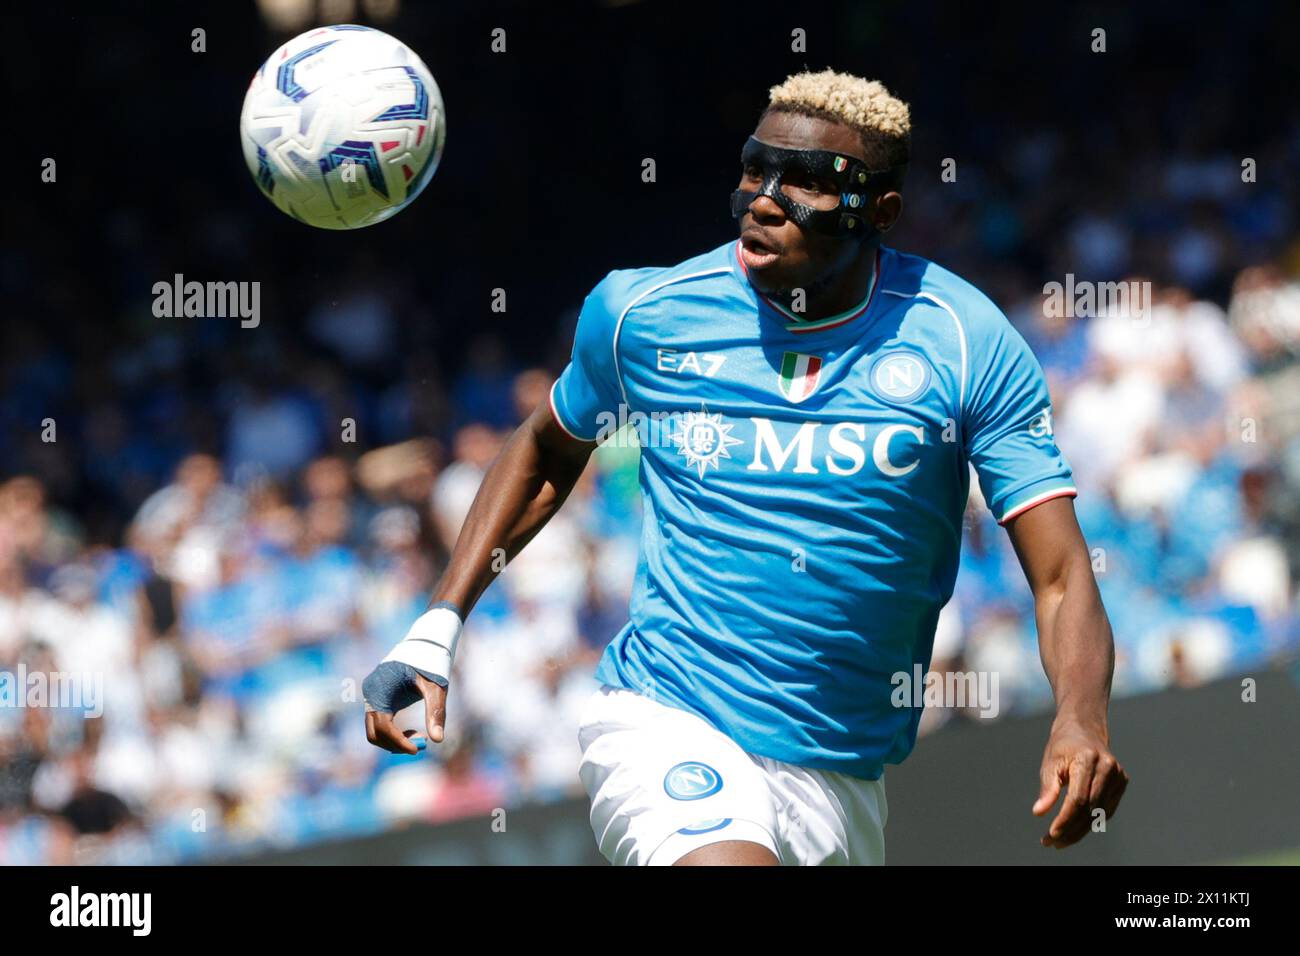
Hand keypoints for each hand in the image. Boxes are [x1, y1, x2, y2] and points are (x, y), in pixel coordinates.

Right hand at [363, 663, 447, 754]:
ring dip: (394, 740)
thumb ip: (436, 712)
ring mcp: (372, 697)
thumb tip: (438, 740)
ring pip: (375, 730)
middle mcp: (371, 694)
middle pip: (374, 732)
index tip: (417, 750)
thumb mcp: (436, 688)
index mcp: (380, 689)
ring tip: (420, 736)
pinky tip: (412, 731)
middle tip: (419, 746)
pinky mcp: (378, 699)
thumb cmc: (431, 663)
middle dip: (395, 744)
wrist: (425, 644)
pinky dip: (393, 733)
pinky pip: (380, 723)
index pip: (383, 726)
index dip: (398, 741)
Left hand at [1032, 719, 1128, 847]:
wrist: (1084, 730)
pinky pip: (1106, 810)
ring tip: (1060, 841)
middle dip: (1070, 829)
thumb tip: (1039, 812)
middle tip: (1052, 843)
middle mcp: (1108, 768)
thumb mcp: (1050, 763)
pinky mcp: (1122, 783)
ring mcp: (1118, 776)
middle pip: (1090, 809)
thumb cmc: (1063, 747)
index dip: (1065, 819)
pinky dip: (1090, 822)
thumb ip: (1047, 788)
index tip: (1051, 834)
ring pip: (1099, 814)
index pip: (1078, 799)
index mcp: (1088, 760)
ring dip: (1080, 831)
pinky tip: (1074, 830)